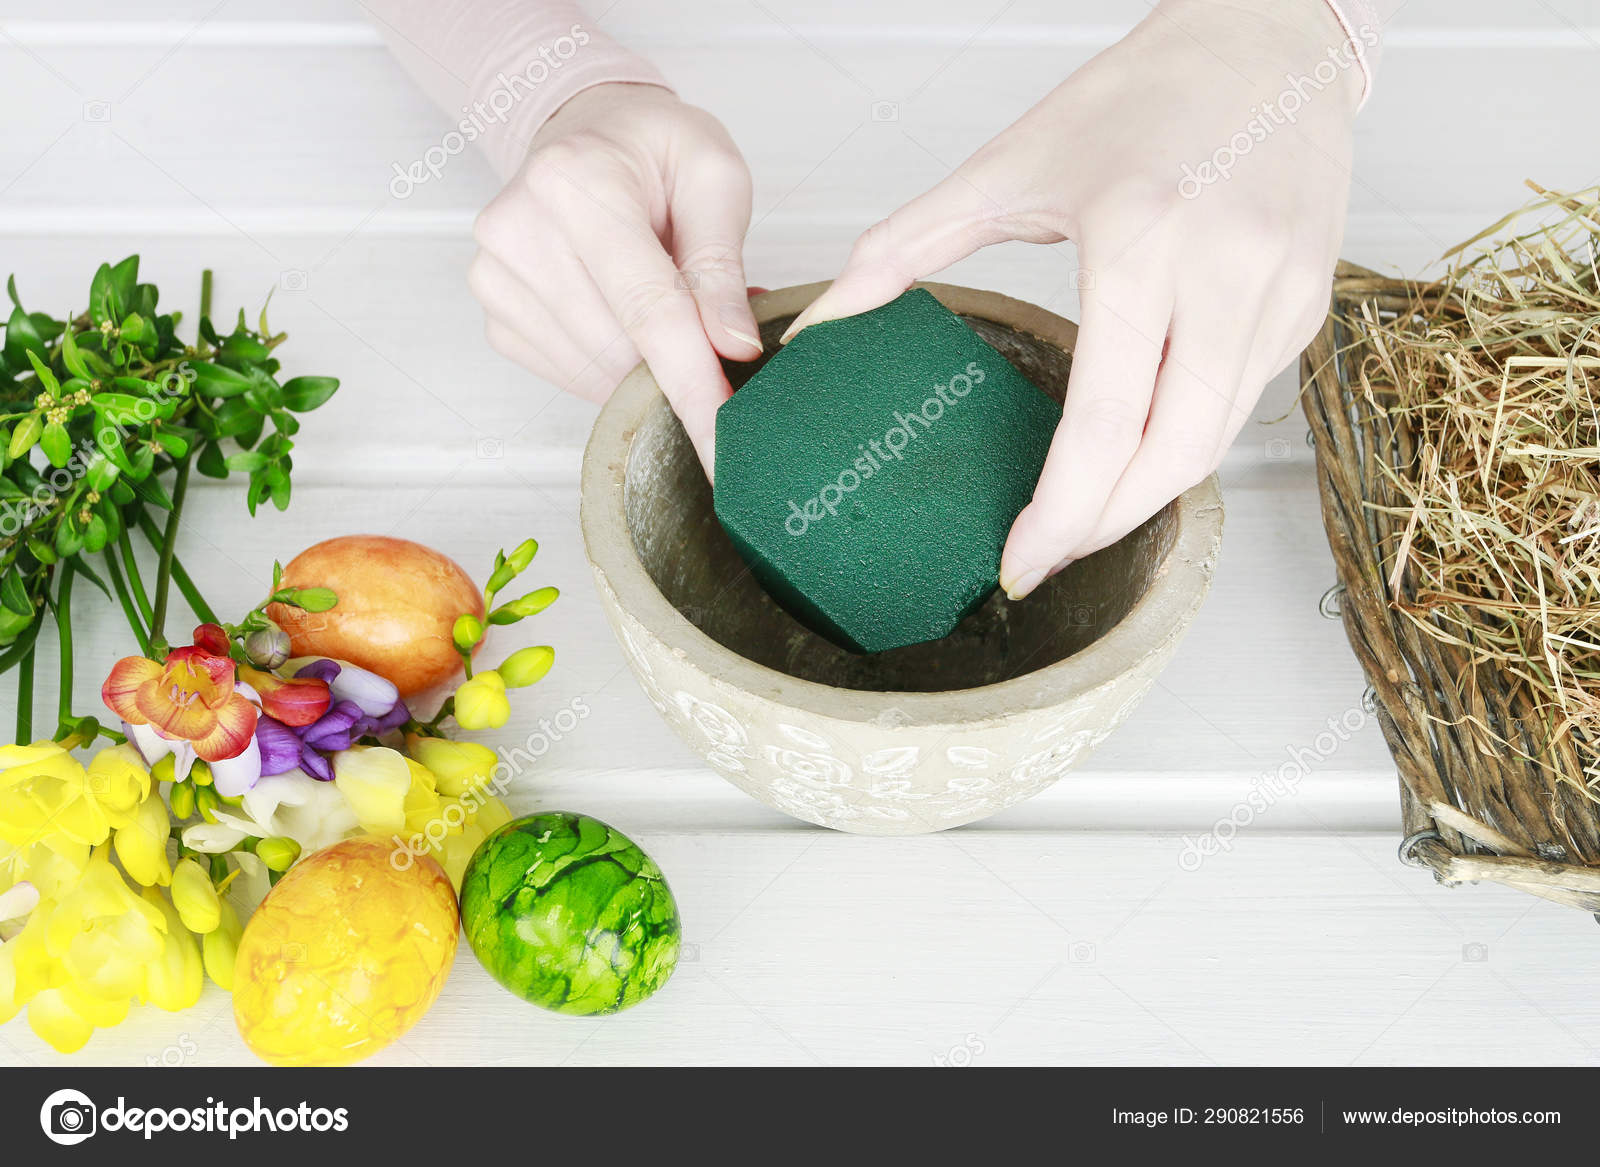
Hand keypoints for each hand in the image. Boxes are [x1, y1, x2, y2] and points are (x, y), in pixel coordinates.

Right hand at [469, 82, 759, 472]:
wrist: (588, 132)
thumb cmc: (654, 150)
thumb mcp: (713, 177)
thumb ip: (721, 266)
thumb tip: (732, 349)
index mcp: (578, 181)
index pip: (647, 310)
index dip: (692, 383)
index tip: (725, 446)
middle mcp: (520, 227)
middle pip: (617, 351)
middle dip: (680, 371)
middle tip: (721, 343)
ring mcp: (495, 274)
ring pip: (592, 372)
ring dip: (646, 367)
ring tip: (671, 310)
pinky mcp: (496, 311)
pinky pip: (567, 373)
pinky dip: (611, 366)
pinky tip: (625, 321)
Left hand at [781, 0, 1360, 596]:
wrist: (1268, 38)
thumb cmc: (1141, 95)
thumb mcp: (1010, 164)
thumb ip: (907, 245)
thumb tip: (829, 319)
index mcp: (1141, 241)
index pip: (1103, 422)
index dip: (1061, 514)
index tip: (1019, 563)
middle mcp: (1223, 275)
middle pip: (1169, 458)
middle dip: (1103, 527)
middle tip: (1047, 557)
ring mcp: (1279, 295)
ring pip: (1215, 444)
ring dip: (1147, 498)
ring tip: (1086, 519)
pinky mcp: (1308, 305)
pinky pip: (1244, 402)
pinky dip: (1188, 440)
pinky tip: (1141, 450)